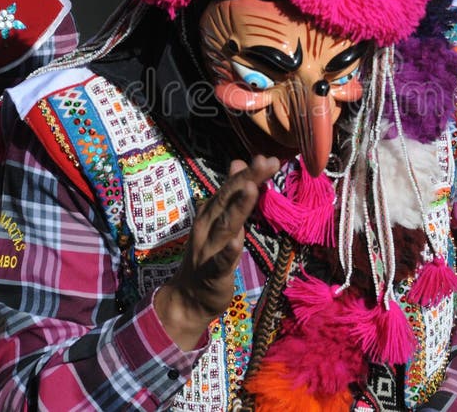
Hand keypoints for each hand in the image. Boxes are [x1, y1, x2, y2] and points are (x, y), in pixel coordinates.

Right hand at [155, 155, 279, 349]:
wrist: (188, 298)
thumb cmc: (208, 255)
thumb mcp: (219, 220)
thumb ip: (230, 194)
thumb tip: (238, 162)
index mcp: (210, 213)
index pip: (230, 188)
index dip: (249, 172)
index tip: (269, 158)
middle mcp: (206, 226)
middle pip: (227, 200)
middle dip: (247, 180)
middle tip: (267, 162)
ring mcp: (207, 249)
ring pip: (224, 225)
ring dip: (237, 207)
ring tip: (252, 188)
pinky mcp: (211, 273)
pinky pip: (220, 261)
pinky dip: (228, 251)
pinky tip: (237, 241)